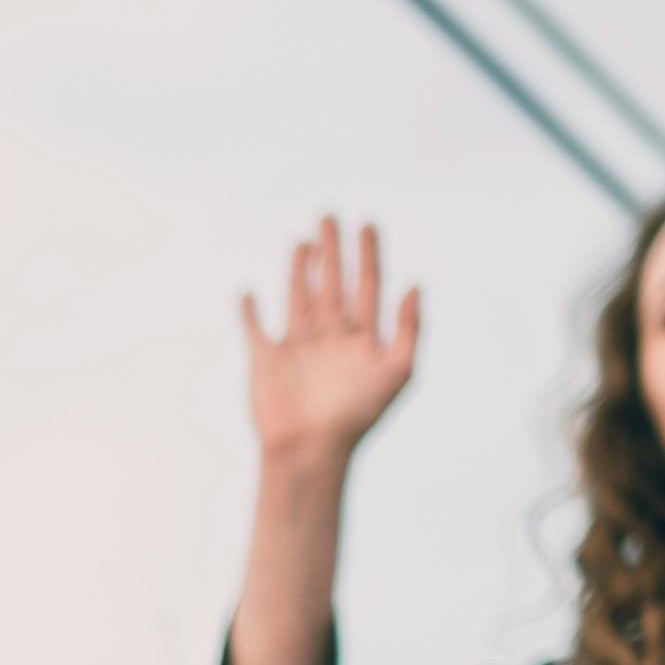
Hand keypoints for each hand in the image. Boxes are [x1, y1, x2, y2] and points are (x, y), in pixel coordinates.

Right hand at [241, 220, 421, 464]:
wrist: (310, 449)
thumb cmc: (356, 416)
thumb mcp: (397, 371)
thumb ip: (410, 328)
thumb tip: (415, 284)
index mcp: (361, 337)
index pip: (366, 284)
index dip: (367, 254)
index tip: (367, 224)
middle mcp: (330, 337)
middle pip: (332, 282)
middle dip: (333, 250)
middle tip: (330, 215)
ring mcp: (297, 346)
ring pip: (299, 296)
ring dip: (300, 269)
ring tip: (304, 241)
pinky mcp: (266, 359)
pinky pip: (255, 328)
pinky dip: (249, 311)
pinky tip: (248, 293)